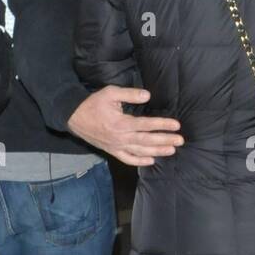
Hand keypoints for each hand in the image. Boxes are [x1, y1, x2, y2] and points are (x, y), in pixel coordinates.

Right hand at [67, 86, 182, 166]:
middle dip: (165, 140)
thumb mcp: (110, 93)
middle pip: (147, 140)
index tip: (176, 125)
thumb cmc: (93, 103)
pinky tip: (151, 161)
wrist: (74, 117)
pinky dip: (140, 162)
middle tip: (180, 140)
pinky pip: (127, 159)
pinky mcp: (112, 151)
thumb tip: (147, 96)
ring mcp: (116, 146)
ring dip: (157, 151)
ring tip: (172, 150)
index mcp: (121, 123)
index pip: (146, 125)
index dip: (162, 125)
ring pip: (140, 151)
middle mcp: (120, 137)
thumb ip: (130, 94)